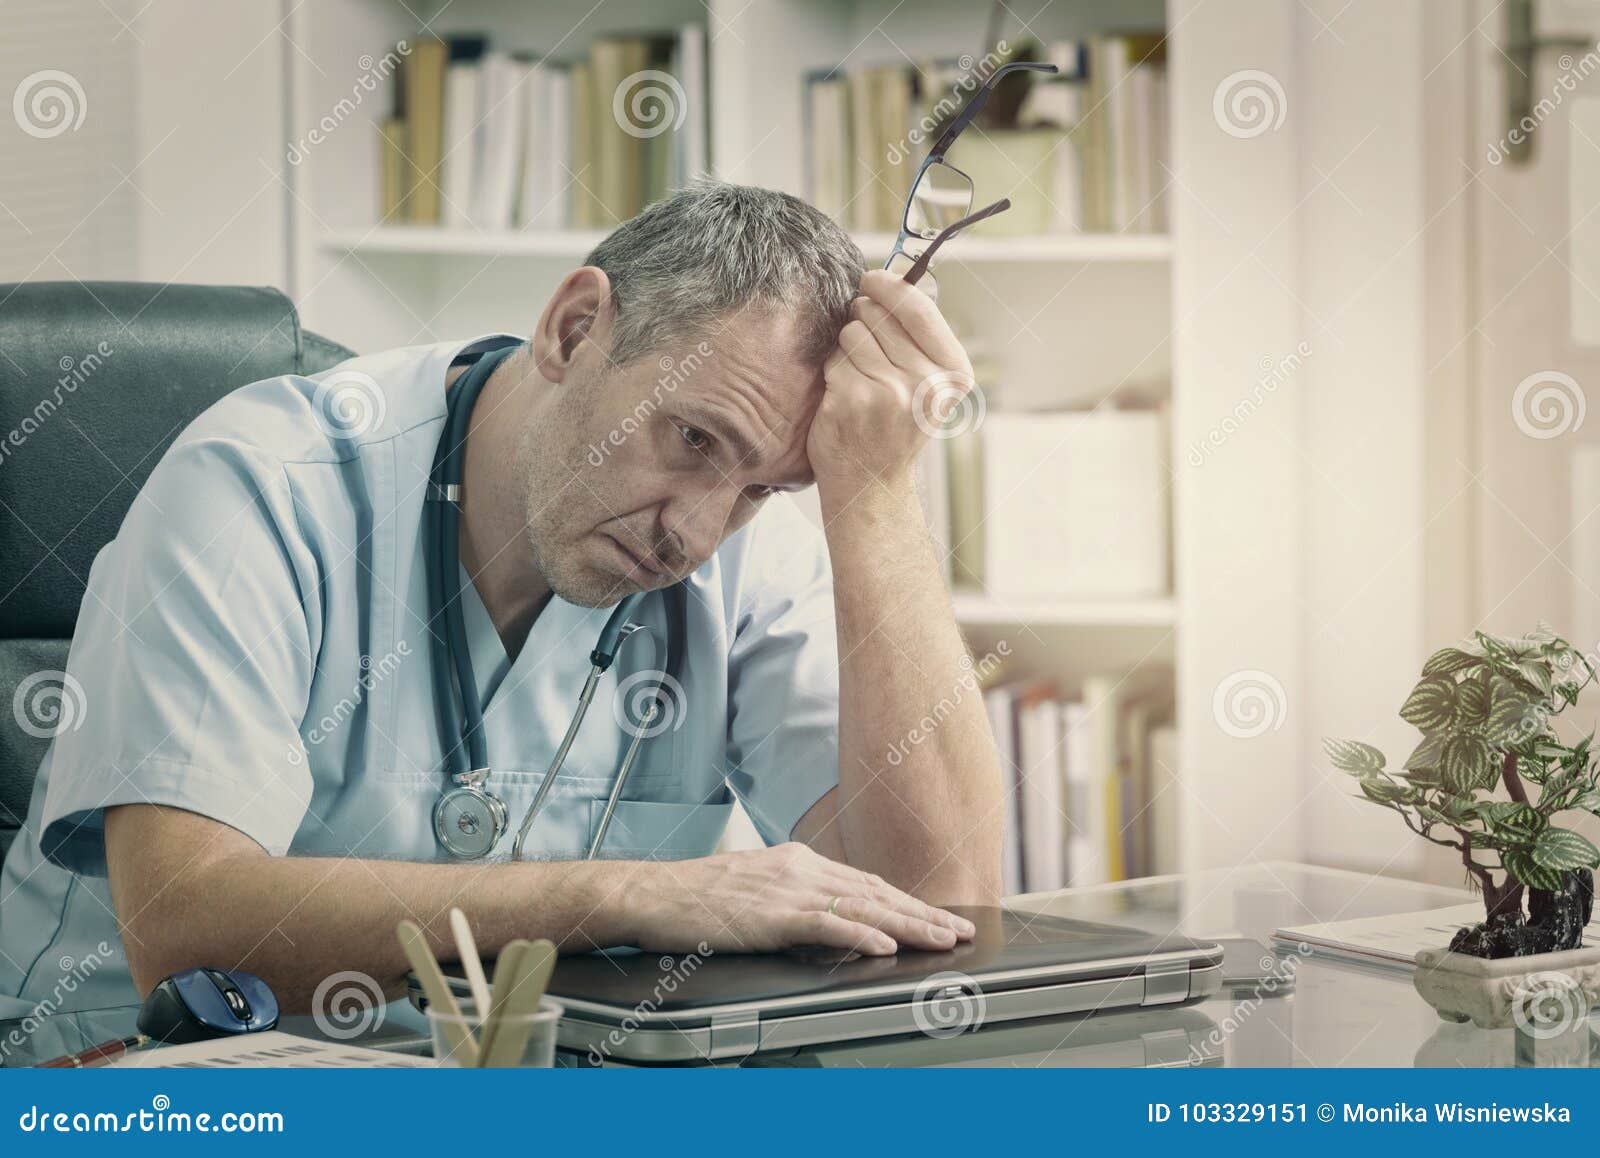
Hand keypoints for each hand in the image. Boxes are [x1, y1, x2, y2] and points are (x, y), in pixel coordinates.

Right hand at [622, 842, 977, 955]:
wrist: (652, 894)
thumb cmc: (695, 899)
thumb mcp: (755, 891)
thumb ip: (794, 903)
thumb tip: (831, 924)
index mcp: (798, 862)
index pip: (867, 883)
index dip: (907, 901)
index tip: (938, 916)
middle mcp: (800, 869)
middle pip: (876, 892)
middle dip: (923, 913)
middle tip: (960, 930)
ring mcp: (787, 889)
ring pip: (862, 906)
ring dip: (908, 924)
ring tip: (941, 938)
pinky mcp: (770, 914)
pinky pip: (825, 923)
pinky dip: (860, 933)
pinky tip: (885, 944)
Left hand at [807, 269, 975, 510]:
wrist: (871, 484)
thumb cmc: (894, 425)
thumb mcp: (926, 383)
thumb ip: (919, 335)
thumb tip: (896, 275)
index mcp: (954, 372)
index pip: (918, 305)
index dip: (888, 285)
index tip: (871, 280)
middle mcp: (927, 382)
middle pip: (879, 313)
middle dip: (863, 318)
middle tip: (865, 348)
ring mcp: (890, 392)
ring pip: (853, 332)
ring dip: (846, 349)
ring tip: (858, 379)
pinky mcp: (853, 401)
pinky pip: (833, 358)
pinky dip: (832, 372)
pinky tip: (843, 397)